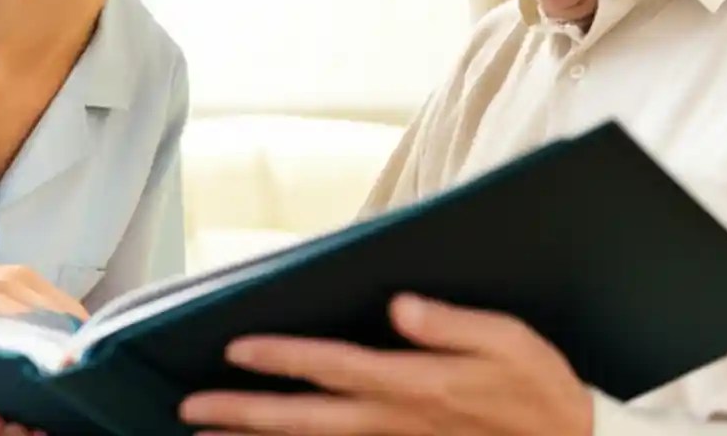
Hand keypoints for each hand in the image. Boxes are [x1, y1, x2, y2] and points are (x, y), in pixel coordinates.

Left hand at [180, 293, 593, 435]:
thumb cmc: (537, 389)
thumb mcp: (509, 343)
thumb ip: (451, 325)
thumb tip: (399, 304)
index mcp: (412, 385)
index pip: (331, 366)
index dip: (281, 357)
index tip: (233, 347)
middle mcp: (392, 422)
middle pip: (303, 418)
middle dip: (243, 412)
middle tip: (189, 408)